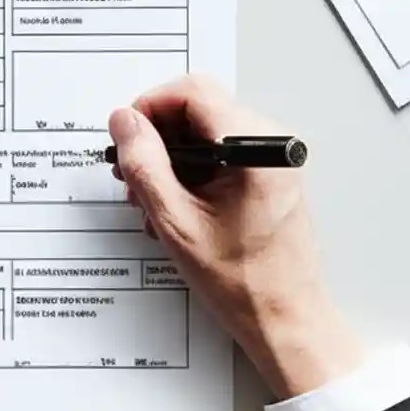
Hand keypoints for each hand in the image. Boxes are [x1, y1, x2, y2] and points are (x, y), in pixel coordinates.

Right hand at [109, 75, 364, 398]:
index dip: (150, 106)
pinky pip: (219, 152)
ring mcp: (273, 157)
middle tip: (131, 173)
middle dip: (156, 138)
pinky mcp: (268, 173)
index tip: (126, 133)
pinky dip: (190, 171)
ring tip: (150, 199)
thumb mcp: (177, 222)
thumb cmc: (244, 283)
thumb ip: (145, 165)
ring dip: (170, 159)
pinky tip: (175, 206)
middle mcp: (271, 144)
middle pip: (198, 108)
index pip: (193, 92)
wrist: (285, 318)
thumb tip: (124, 123)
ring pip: (205, 130)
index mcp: (255, 149)